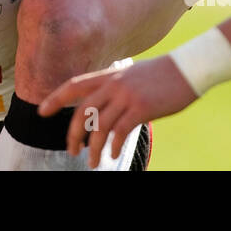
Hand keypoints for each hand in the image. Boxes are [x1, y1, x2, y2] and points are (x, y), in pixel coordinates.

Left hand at [38, 55, 197, 167]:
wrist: (188, 68)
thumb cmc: (163, 74)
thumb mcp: (133, 75)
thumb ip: (116, 87)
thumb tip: (106, 106)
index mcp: (110, 75)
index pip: (75, 85)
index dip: (56, 98)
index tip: (41, 111)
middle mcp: (114, 84)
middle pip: (83, 111)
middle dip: (73, 133)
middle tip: (71, 150)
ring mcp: (126, 96)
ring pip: (99, 125)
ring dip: (92, 148)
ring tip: (91, 163)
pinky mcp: (141, 108)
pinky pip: (119, 131)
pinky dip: (112, 145)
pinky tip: (111, 155)